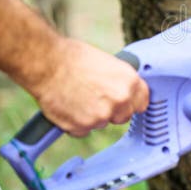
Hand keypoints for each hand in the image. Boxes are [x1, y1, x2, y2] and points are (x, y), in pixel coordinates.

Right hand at [27, 38, 149, 136]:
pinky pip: (83, 131)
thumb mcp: (109, 64)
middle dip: (112, 111)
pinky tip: (68, 106)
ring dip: (92, 116)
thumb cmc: (74, 58)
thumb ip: (120, 82)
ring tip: (77, 97)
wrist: (48, 64)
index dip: (132, 102)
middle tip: (95, 98)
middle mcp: (120, 101)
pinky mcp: (82, 127)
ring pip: (102, 123)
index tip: (125, 103)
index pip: (142, 102)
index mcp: (130, 82)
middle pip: (123, 117)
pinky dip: (76, 123)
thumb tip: (124, 91)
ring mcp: (101, 116)